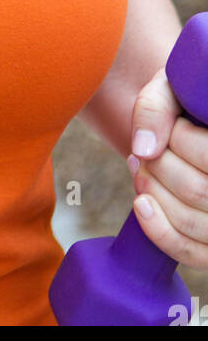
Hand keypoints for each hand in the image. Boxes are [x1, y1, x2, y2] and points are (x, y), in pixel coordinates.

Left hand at [127, 67, 207, 270]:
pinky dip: (158, 232)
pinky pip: (191, 253)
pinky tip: (140, 204)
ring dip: (152, 191)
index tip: (169, 126)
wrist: (190, 122)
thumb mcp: (172, 87)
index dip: (177, 138)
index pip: (207, 156)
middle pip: (197, 191)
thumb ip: (155, 107)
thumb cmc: (183, 102)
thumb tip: (143, 150)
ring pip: (191, 221)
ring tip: (140, 166)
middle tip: (145, 150)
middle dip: (158, 167)